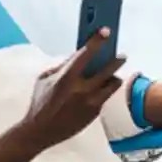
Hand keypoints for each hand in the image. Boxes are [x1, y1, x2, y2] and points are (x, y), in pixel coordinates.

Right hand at [21, 28, 127, 150]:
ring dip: (113, 77)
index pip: (85, 54)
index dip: (97, 41)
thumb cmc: (41, 101)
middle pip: (108, 70)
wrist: (40, 131)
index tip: (106, 31)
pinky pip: (106, 96)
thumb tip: (79, 54)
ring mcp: (90, 102)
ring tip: (112, 73)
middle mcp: (81, 89)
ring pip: (112, 84)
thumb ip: (63, 66)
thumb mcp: (45, 79)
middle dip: (116, 60)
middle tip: (121, 55)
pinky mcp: (95, 113)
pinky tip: (105, 85)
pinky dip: (106, 89)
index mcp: (66, 78)